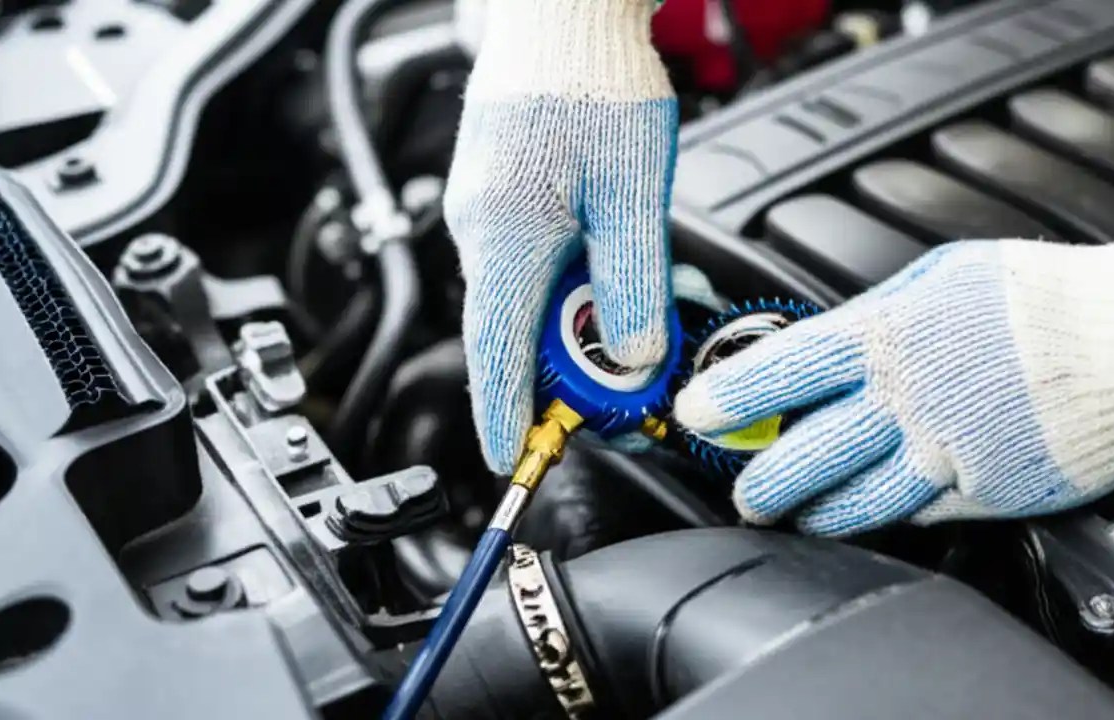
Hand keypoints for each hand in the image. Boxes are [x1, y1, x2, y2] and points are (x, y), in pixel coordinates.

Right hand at [444, 0, 676, 473]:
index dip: (505, 417)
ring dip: (571, 324)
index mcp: (505, 238)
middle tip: (617, 391)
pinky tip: (606, 274)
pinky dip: (565, 284)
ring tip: (626, 327)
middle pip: (513, 332)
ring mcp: (483, 206)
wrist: (565, 5)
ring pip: (524, 296)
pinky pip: (526, 260)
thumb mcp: (634, 194)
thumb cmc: (596, 77)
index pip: (495, 356)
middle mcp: (479, 227)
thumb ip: (632, 285)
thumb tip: (632, 355)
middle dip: (562, 372)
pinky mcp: (499, 188)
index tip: (513, 461)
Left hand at [674, 223, 1113, 535]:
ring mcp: (944, 451)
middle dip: (762, 479)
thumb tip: (834, 341)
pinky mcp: (984, 492)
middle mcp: (905, 399)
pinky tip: (876, 512)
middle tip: (745, 489)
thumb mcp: (941, 277)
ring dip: (815, 512)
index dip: (730, 397)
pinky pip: (921, 513)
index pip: (783, 371)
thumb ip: (879, 317)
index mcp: (887, 336)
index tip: (696, 414)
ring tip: (797, 515)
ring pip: (855, 500)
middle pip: (806, 453)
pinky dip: (891, 513)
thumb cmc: (1041, 296)